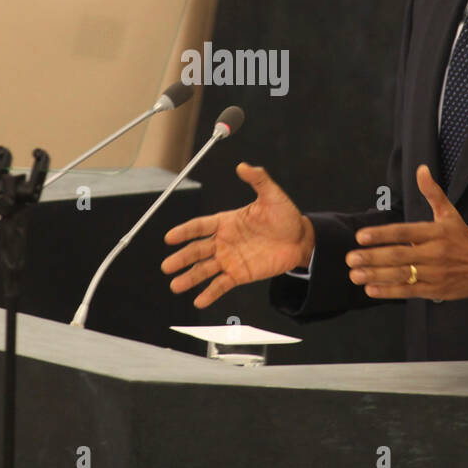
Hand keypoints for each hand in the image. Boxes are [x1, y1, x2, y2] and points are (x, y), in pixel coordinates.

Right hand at [162, 162, 313, 307]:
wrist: (301, 239)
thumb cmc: (285, 215)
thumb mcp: (272, 195)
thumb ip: (258, 180)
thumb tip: (244, 166)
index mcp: (226, 221)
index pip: (200, 226)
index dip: (185, 231)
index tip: (170, 237)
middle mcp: (223, 241)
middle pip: (197, 250)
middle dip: (182, 258)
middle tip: (167, 266)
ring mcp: (230, 259)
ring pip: (205, 270)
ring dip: (190, 278)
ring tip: (176, 286)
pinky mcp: (240, 274)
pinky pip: (221, 285)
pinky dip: (210, 293)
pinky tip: (199, 301)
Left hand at [347, 164, 467, 300]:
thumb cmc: (464, 239)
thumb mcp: (450, 214)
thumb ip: (433, 193)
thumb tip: (421, 169)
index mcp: (435, 233)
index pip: (405, 232)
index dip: (382, 234)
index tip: (361, 236)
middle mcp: (434, 253)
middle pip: (399, 255)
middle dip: (372, 257)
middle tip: (350, 258)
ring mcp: (434, 273)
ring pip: (402, 275)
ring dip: (376, 275)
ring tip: (355, 274)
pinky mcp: (435, 290)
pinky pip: (409, 291)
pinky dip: (389, 291)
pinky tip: (371, 290)